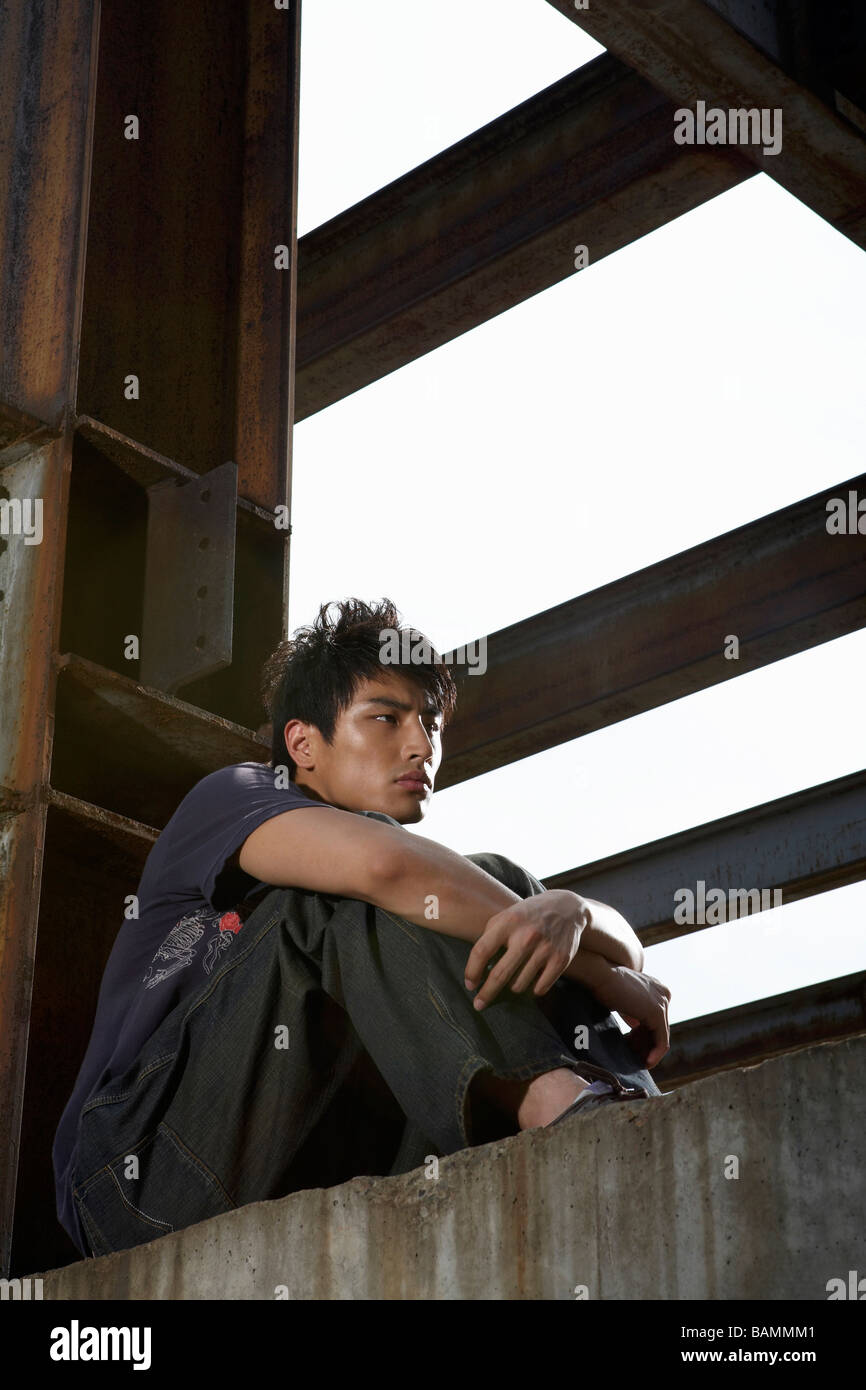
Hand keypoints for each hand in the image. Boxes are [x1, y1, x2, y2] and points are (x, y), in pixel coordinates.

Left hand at [464, 890, 589, 1009]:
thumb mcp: (507, 915)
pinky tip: (531, 981)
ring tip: (513, 979)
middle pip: (500, 974)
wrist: (567, 907)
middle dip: (486, 994)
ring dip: (512, 987)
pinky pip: (540, 988)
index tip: (469, 985)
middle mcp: (527, 935)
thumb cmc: (529, 915)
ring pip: (519, 985)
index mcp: (509, 921)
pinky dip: (533, 989)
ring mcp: (545, 948)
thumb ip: (490, 936)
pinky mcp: (561, 959)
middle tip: (479, 1005)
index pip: (482, 950)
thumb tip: (476, 969)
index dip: (472, 971)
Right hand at [590, 965, 671, 1067]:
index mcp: (657, 988)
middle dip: (646, 1045)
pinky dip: (655, 1054)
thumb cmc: (604, 985)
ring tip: (636, 1062)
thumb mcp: (624, 1000)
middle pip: (660, 1029)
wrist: (599, 974)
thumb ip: (634, 1013)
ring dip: (649, 1052)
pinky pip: (661, 1041)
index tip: (630, 1045)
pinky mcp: (657, 1013)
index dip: (644, 1036)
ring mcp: (662, 1003)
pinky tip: (645, 1062)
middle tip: (633, 1057)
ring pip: (661, 1037)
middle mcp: (664, 994)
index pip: (656, 1019)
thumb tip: (636, 1027)